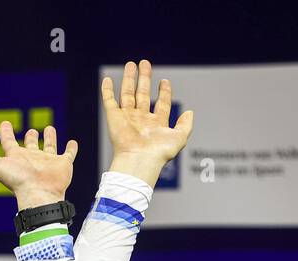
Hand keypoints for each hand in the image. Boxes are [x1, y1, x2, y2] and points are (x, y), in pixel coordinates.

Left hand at [0, 121, 76, 209]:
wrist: (39, 193)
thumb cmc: (18, 181)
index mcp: (16, 158)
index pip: (9, 142)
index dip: (5, 132)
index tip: (5, 124)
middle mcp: (32, 159)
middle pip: (30, 145)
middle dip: (30, 136)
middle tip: (31, 131)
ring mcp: (48, 161)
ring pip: (49, 146)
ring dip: (49, 138)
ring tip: (49, 129)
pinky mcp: (63, 164)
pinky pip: (69, 154)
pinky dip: (72, 148)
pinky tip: (72, 143)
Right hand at [102, 60, 192, 184]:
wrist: (140, 159)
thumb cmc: (159, 153)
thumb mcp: (180, 137)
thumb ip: (186, 125)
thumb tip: (190, 112)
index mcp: (156, 124)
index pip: (161, 103)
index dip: (164, 92)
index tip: (164, 81)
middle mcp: (141, 120)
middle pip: (142, 94)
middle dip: (144, 79)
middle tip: (144, 63)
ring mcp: (127, 118)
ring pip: (127, 94)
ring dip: (129, 79)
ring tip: (131, 64)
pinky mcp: (114, 118)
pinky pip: (109, 102)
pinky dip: (107, 91)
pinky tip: (106, 80)